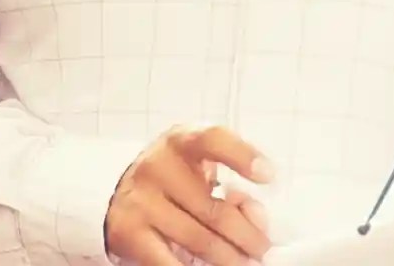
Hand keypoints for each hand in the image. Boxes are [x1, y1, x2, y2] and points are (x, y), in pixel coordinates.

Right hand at [105, 125, 274, 265]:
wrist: (126, 194)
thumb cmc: (177, 182)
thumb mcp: (204, 173)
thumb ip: (234, 190)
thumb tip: (255, 219)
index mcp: (182, 142)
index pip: (213, 140)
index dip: (241, 156)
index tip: (267, 175)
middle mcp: (157, 166)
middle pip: (216, 209)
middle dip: (247, 237)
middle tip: (262, 249)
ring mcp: (140, 199)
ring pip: (199, 240)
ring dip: (229, 259)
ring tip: (244, 264)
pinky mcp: (128, 230)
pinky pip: (169, 262)